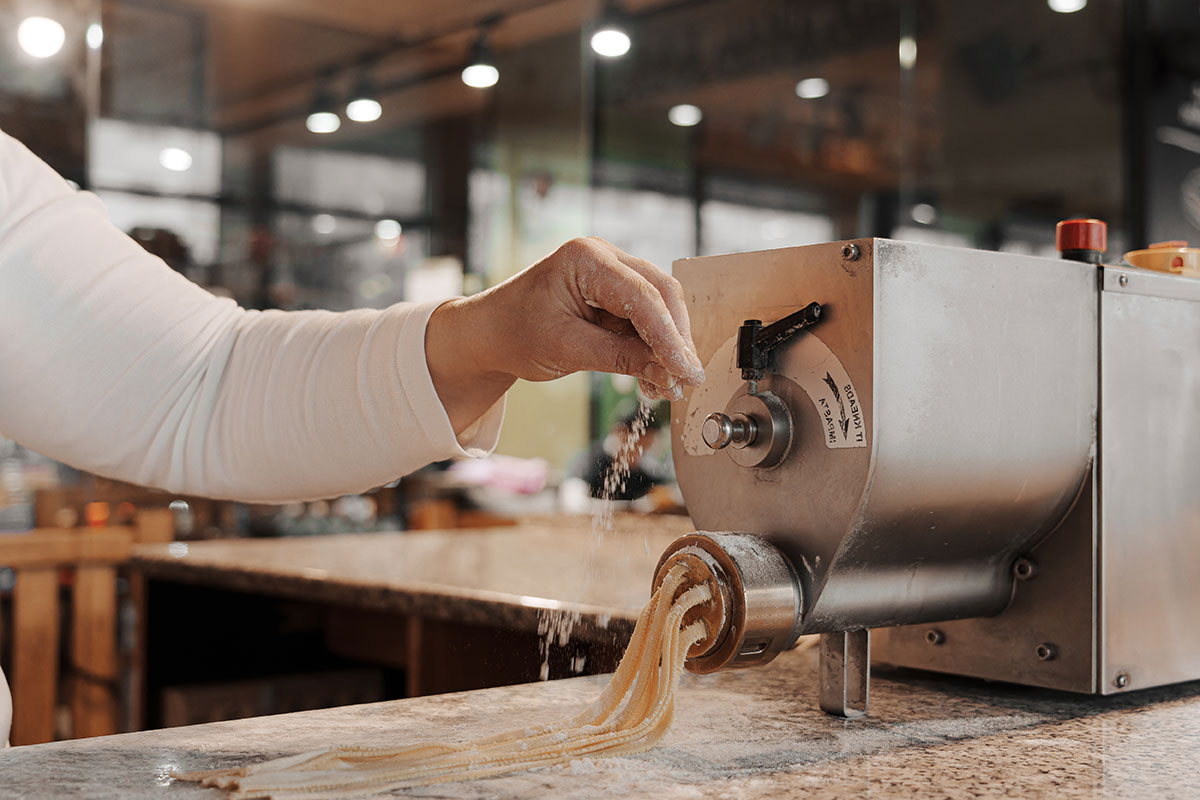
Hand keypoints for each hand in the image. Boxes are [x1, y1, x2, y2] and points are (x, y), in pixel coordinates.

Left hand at [426, 237, 704, 433]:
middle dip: (676, 340)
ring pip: (658, 307)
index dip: (671, 339)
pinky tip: (651, 377)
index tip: (688, 372)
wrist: (487, 333)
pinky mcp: (613, 293)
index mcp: (586, 259)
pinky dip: (651, 348)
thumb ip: (620, 357)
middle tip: (685, 380)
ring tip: (664, 386)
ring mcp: (610, 272)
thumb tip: (667, 372)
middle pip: (661, 295)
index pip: (643, 298)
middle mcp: (604, 257)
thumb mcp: (567, 350)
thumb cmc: (514, 334)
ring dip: (665, 347)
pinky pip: (644, 318)